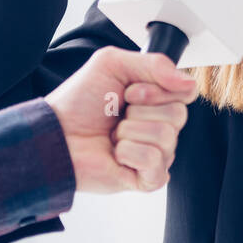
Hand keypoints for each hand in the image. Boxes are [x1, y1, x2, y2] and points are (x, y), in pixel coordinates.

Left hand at [45, 48, 198, 192]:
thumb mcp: (112, 64)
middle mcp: (159, 126)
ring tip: (113, 135)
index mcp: (156, 100)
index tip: (130, 91)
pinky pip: (156, 163)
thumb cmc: (78, 103)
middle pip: (179, 115)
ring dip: (130, 132)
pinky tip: (117, 153)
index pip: (186, 92)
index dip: (158, 90)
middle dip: (141, 109)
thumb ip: (156, 64)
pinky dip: (130, 153)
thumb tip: (188, 83)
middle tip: (118, 114)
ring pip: (167, 137)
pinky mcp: (146, 178)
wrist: (54, 135)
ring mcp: (154, 154)